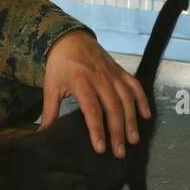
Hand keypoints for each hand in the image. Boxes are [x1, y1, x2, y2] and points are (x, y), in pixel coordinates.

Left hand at [41, 30, 149, 157]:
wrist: (70, 38)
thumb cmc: (59, 64)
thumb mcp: (51, 86)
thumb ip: (50, 111)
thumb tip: (43, 134)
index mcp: (80, 82)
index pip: (92, 110)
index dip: (97, 130)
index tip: (100, 148)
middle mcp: (100, 78)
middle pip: (113, 108)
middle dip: (117, 132)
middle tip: (119, 152)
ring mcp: (112, 74)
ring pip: (126, 99)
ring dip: (131, 120)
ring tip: (133, 140)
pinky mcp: (120, 70)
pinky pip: (135, 85)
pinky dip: (142, 100)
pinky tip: (145, 115)